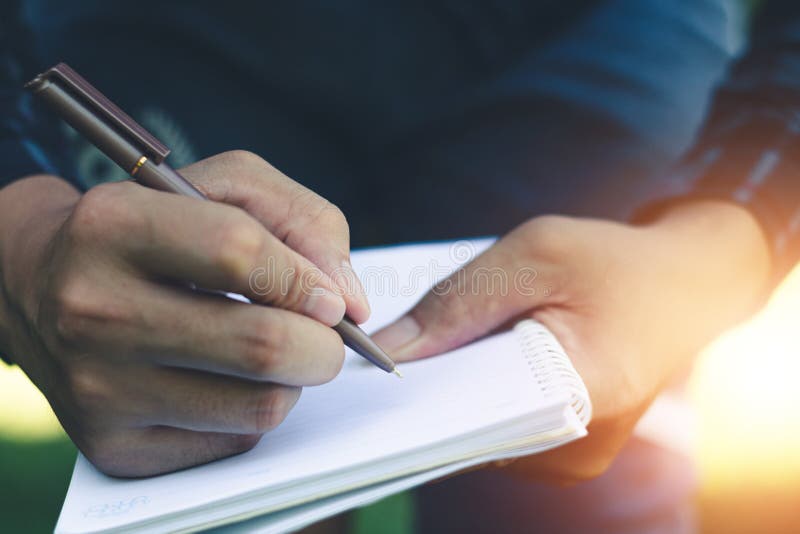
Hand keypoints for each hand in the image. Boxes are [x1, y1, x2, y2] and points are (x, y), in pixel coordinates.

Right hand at [0, 150, 368, 476]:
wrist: (42, 287)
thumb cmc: (153, 229)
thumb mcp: (223, 189)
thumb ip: (303, 220)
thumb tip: (349, 303)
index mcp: (113, 226)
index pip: (240, 253)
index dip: (307, 279)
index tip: (331, 299)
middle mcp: (94, 310)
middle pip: (262, 346)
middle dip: (324, 346)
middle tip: (324, 335)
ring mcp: (98, 388)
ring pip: (260, 405)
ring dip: (293, 380)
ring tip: (272, 351)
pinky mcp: (114, 446)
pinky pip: (234, 440)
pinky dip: (254, 410)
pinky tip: (228, 380)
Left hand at [373, 202, 769, 482]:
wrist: (688, 284)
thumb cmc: (619, 263)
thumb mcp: (536, 255)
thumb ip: (458, 303)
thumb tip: (387, 350)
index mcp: (579, 397)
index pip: (470, 413)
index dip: (416, 388)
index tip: (372, 366)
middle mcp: (574, 446)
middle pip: (470, 425)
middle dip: (431, 383)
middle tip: (397, 344)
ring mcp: (570, 453)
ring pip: (481, 425)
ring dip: (456, 385)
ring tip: (443, 341)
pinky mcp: (564, 441)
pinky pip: (501, 421)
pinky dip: (480, 388)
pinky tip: (475, 353)